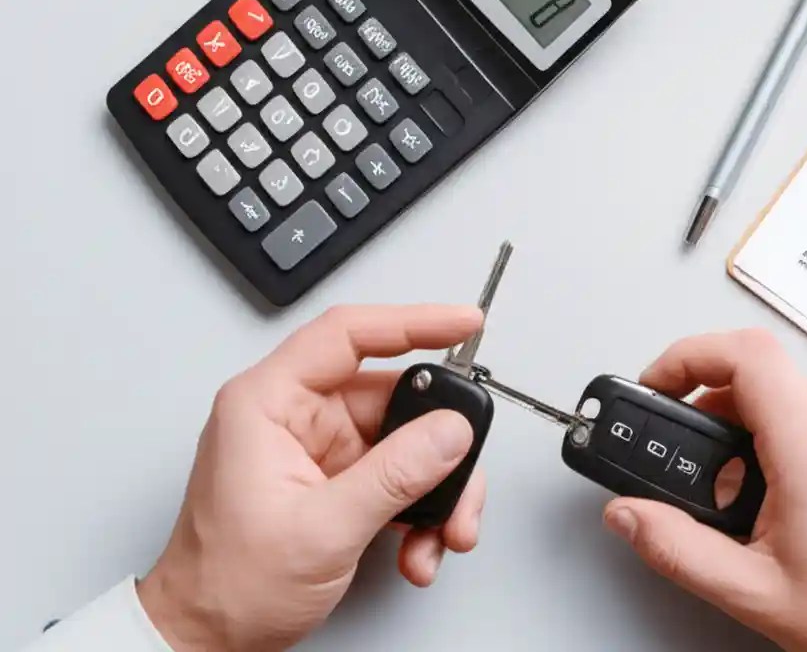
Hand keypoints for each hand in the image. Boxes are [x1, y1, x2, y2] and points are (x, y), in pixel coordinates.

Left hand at [138, 305, 487, 651]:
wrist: (207, 638)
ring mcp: (318, 451)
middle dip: (440, 442)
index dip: (411, 322)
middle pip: (393, 397)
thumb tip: (448, 432)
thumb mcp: (322, 529)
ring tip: (444, 528)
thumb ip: (394, 475)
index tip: (462, 323)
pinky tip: (419, 545)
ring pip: (405, 442)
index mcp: (269, 403)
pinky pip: (398, 478)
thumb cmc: (227, 584)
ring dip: (436, 488)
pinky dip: (420, 511)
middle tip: (463, 473)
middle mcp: (295, 418)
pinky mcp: (336, 482)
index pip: (348, 336)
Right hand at [603, 330, 806, 651]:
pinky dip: (780, 435)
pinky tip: (776, 492)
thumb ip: (679, 549)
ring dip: (744, 425)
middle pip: (757, 372)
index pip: (744, 354)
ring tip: (735, 491)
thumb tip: (631, 516)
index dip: (687, 356)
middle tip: (688, 458)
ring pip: (786, 391)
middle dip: (706, 406)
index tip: (657, 384)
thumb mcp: (758, 592)